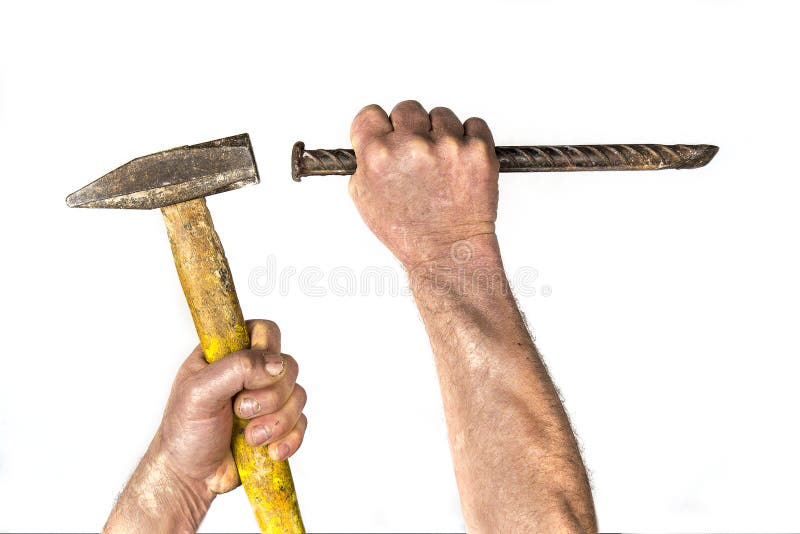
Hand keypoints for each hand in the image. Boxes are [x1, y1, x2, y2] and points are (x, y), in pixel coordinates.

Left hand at [153, 319, 306, 495]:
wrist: (190, 477)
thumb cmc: (185, 431)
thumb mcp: (199, 392)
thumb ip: (236, 369)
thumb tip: (276, 364)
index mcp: (230, 354)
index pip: (265, 331)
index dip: (266, 351)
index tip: (250, 378)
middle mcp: (252, 373)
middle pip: (288, 366)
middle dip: (269, 396)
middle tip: (240, 412)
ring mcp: (268, 399)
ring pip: (298, 396)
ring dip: (276, 422)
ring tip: (250, 438)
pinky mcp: (279, 425)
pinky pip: (302, 423)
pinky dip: (289, 439)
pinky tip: (269, 451)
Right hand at [348, 101, 499, 270]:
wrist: (448, 253)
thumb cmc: (409, 232)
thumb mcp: (365, 199)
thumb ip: (366, 162)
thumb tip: (373, 137)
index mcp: (378, 156)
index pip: (370, 115)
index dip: (379, 126)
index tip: (387, 134)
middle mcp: (411, 146)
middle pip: (407, 109)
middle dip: (411, 129)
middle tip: (417, 154)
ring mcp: (447, 146)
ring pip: (441, 115)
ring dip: (441, 134)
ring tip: (442, 164)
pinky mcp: (477, 151)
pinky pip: (474, 125)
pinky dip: (469, 139)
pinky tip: (461, 162)